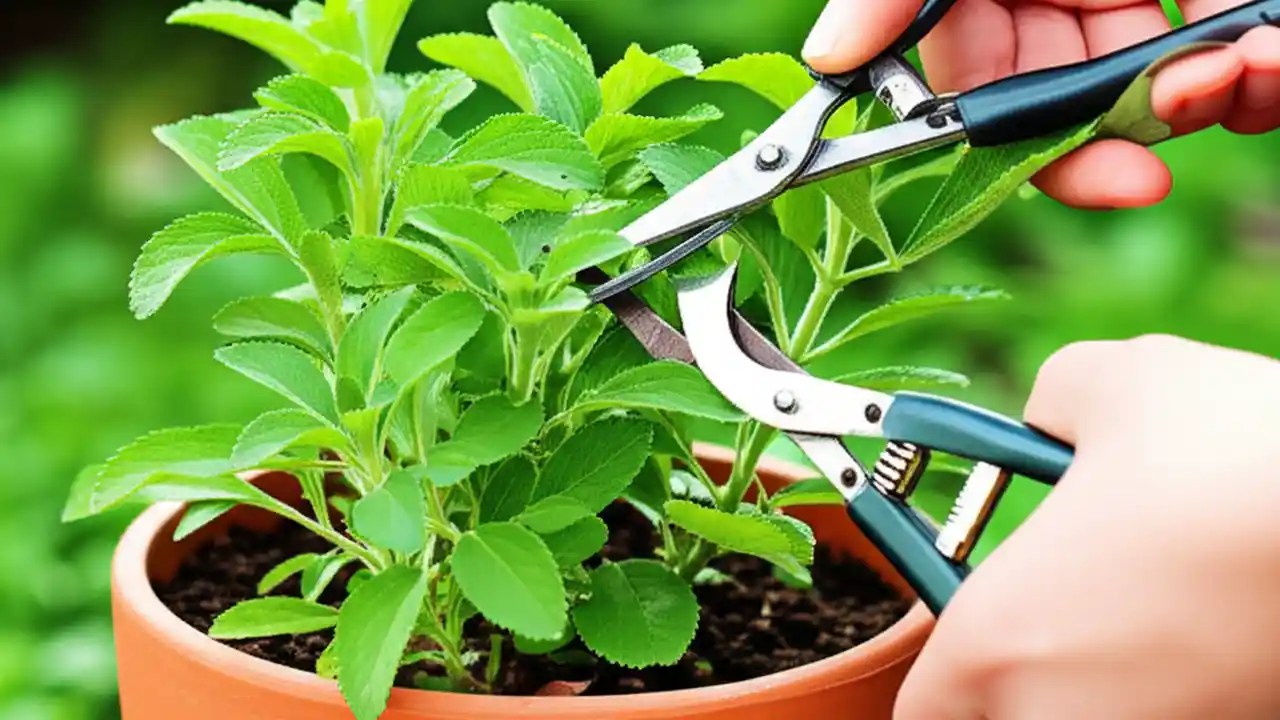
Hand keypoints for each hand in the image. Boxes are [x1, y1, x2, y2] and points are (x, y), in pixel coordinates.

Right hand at [803, 0, 1279, 208]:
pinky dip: (1261, 66)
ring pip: (1166, 82)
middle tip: (1201, 99)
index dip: (1054, 150)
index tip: (1126, 177)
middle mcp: (1052, 1)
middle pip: (1088, 106)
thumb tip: (831, 56)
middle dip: (1148, 119)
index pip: (996, 98)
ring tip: (1258, 62)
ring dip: (1218, 92)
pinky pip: (1232, 45)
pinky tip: (1272, 48)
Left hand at [895, 335, 1279, 718]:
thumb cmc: (1235, 451)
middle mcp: (1060, 718)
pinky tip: (1215, 615)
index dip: (943, 669)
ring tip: (1156, 593)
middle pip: (1005, 718)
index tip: (972, 626)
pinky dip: (1177, 678)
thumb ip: (1045, 407)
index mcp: (997, 645)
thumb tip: (1047, 420)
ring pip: (1093, 714)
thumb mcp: (1111, 383)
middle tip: (1070, 602)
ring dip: (1107, 673)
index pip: (924, 708)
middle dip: (1027, 670)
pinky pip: (1172, 707)